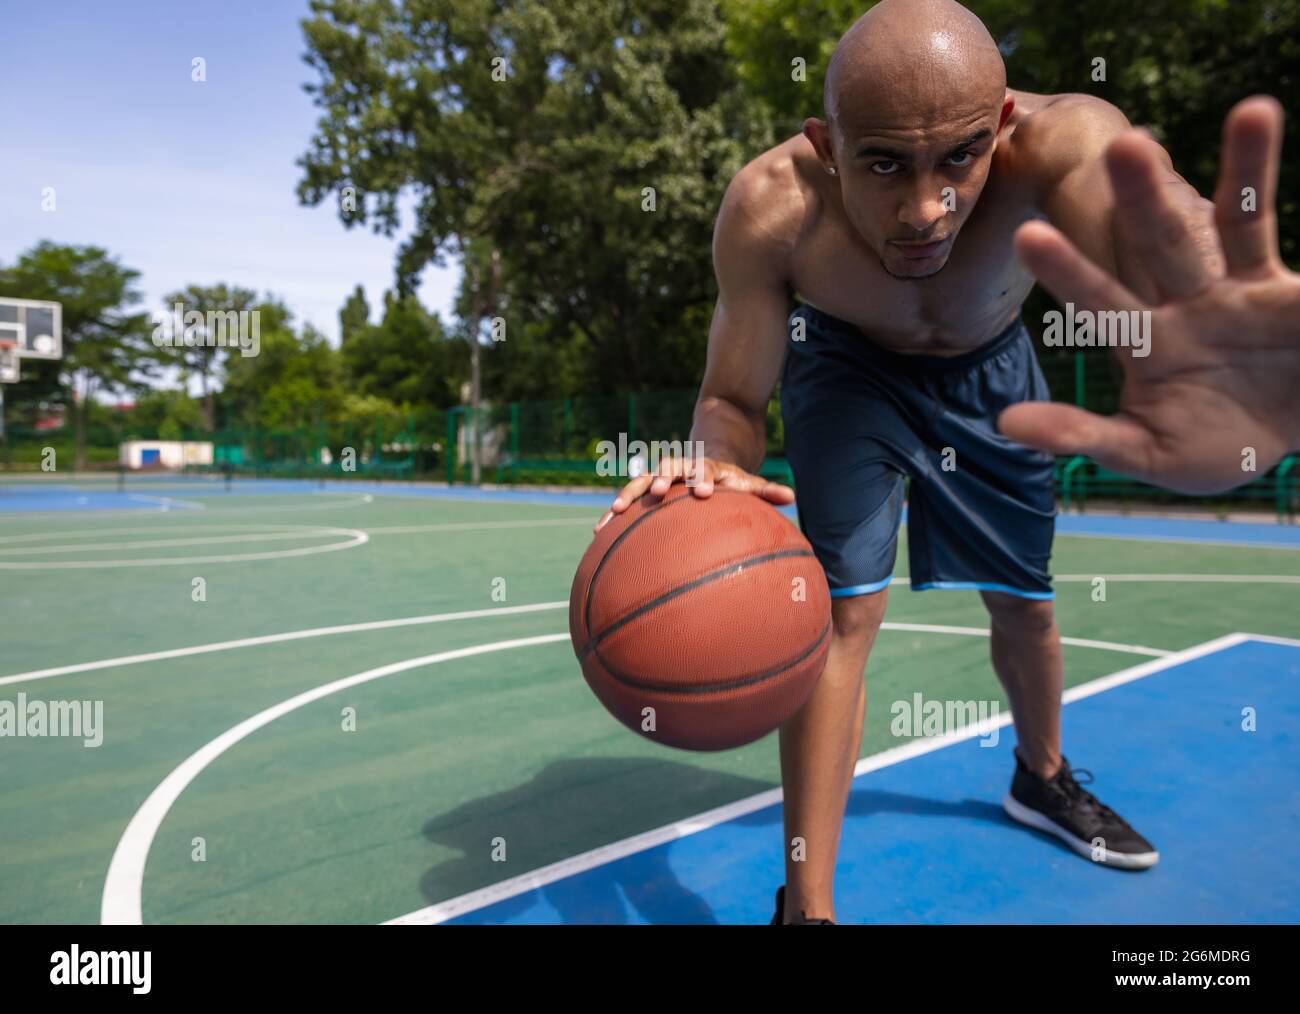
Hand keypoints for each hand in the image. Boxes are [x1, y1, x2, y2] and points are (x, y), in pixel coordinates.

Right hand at [594, 456, 794, 531]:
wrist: (704, 456)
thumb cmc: (727, 479)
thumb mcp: (746, 482)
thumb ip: (765, 490)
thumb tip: (792, 497)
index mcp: (703, 466)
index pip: (702, 469)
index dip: (701, 478)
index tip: (703, 491)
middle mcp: (678, 469)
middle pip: (666, 469)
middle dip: (661, 479)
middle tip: (656, 492)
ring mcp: (657, 479)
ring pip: (638, 483)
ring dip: (626, 496)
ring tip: (612, 513)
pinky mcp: (643, 492)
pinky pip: (626, 502)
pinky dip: (612, 516)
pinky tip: (596, 534)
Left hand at [1001, 96, 1298, 494]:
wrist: (1287, 446)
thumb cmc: (1212, 446)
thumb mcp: (1143, 451)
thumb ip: (1078, 434)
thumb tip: (1003, 423)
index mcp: (1144, 339)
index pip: (1098, 298)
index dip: (1066, 269)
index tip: (1026, 234)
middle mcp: (1187, 302)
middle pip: (1162, 242)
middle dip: (1144, 197)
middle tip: (1120, 144)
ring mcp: (1242, 291)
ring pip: (1239, 223)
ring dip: (1246, 168)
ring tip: (1255, 110)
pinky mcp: (1289, 293)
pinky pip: (1278, 240)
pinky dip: (1282, 198)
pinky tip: (1286, 132)